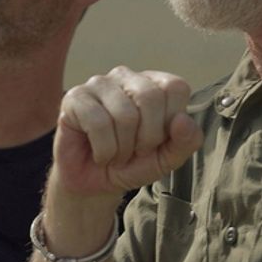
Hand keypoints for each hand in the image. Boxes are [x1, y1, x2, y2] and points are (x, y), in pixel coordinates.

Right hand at [52, 66, 202, 198]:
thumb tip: (183, 120)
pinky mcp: (74, 98)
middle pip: (150, 98)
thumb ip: (186, 141)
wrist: (94, 184)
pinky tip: (99, 154)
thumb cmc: (132, 164)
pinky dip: (104, 150)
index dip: (170, 122)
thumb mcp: (167, 159)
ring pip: (124, 114)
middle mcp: (127, 77)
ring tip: (116, 154)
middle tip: (135, 151)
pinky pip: (97, 123)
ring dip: (123, 149)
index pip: (176, 87)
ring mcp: (99, 84)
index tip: (157, 141)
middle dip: (147, 138)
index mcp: (154, 84)